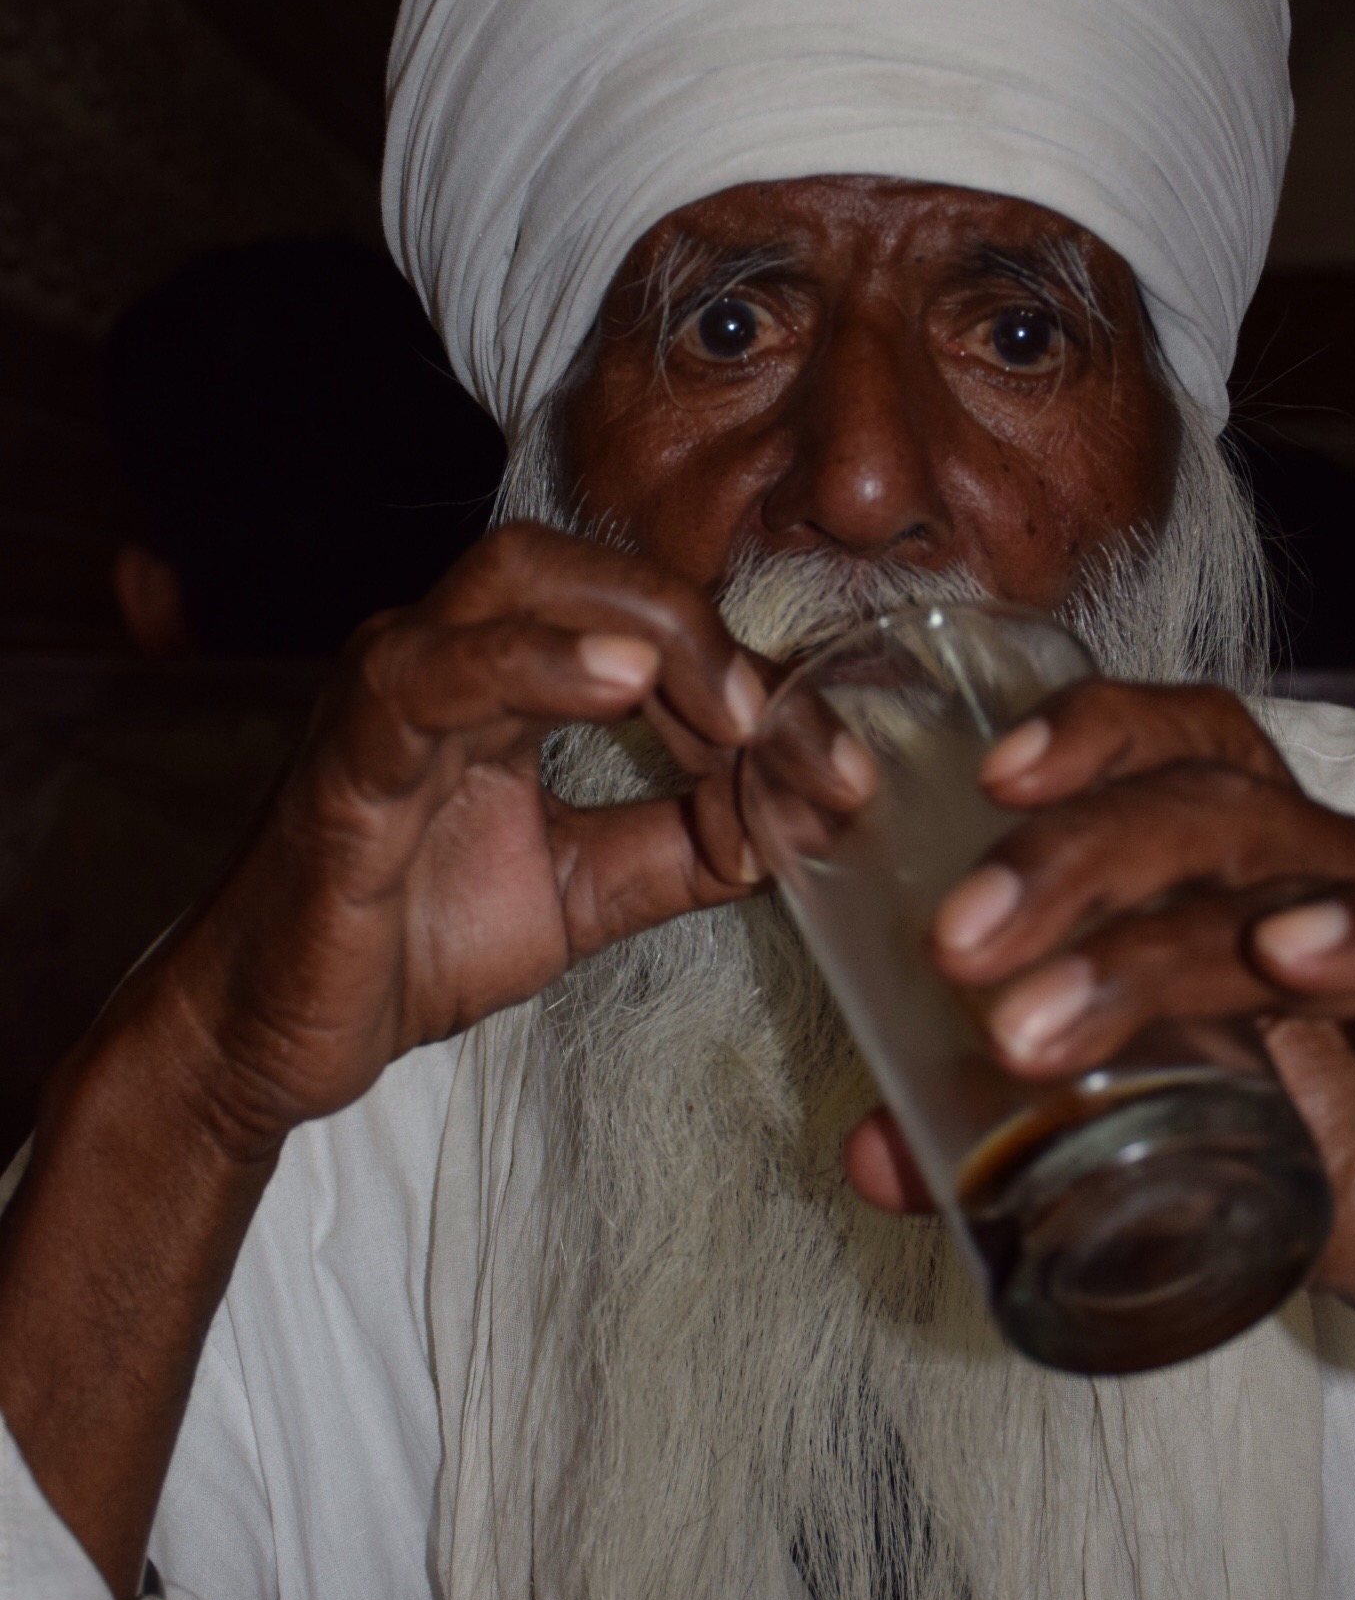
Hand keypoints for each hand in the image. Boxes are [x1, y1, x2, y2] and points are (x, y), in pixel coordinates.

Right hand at [149, 521, 768, 1158]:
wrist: (279, 1032)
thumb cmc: (413, 940)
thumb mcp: (588, 889)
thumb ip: (691, 845)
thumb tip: (808, 813)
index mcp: (499, 674)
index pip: (632, 618)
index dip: (741, 669)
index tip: (829, 756)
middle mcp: (443, 653)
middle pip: (582, 566)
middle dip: (697, 625)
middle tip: (779, 720)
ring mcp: (389, 690)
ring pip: (513, 584)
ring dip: (641, 627)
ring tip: (733, 705)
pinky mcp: (349, 755)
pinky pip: (433, 676)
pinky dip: (534, 663)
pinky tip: (621, 683)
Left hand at [844, 679, 1354, 1424]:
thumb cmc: (1344, 1180)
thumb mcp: (1172, 1151)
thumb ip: (1025, 1138)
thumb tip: (872, 1157)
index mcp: (1264, 874)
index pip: (1183, 750)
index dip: (1093, 735)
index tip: (986, 778)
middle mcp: (1345, 872)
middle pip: (1207, 803)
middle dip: (1068, 859)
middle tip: (957, 943)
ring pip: (1290, 879)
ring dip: (1149, 946)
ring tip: (1033, 1025)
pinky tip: (1283, 958)